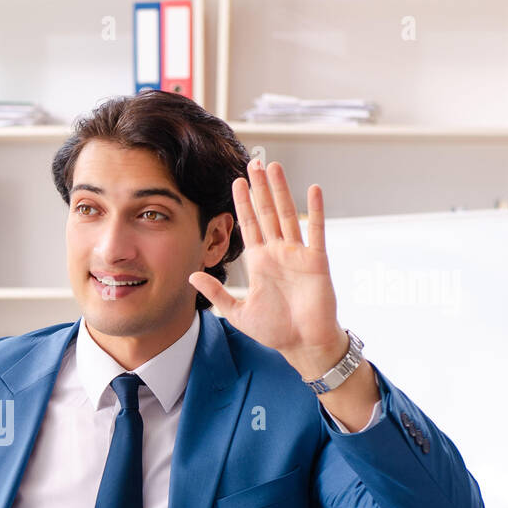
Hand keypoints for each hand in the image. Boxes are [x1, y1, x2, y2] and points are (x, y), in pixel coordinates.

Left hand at [188, 158, 347, 379]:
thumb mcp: (237, 312)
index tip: (236, 182)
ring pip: (287, 215)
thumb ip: (217, 292)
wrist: (303, 344)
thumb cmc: (275, 330)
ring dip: (281, 191)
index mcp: (260, 262)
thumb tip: (192, 276)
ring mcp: (297, 254)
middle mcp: (278, 253)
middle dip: (259, 188)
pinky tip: (312, 189)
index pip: (249, 226)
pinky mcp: (316, 261)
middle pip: (266, 213)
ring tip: (274, 167)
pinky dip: (314, 210)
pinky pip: (315, 231)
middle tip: (253, 162)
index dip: (242, 204)